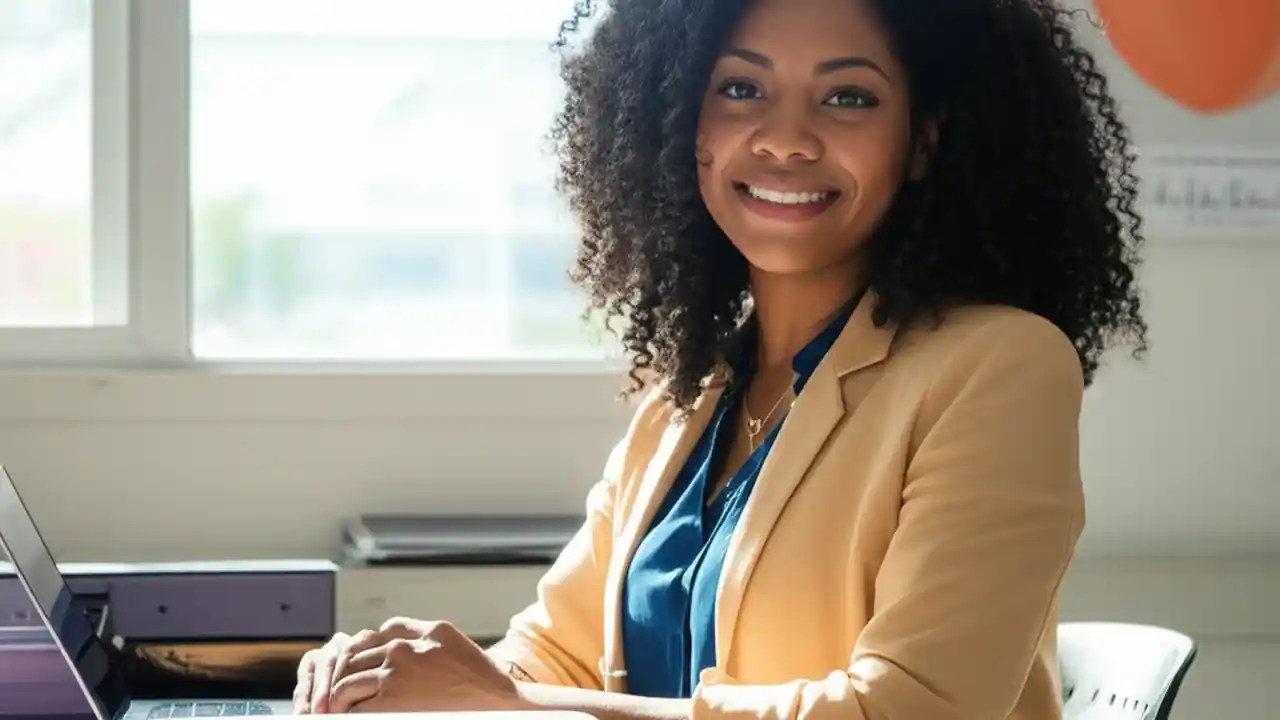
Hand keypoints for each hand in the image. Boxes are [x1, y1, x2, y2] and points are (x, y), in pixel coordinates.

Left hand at [294, 617, 526, 714]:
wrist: (497, 701)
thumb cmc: (474, 673)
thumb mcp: (446, 637)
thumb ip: (414, 629)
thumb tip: (382, 629)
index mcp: (413, 633)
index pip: (366, 639)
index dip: (351, 656)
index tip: (346, 672)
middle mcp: (402, 649)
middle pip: (351, 658)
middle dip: (336, 677)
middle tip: (327, 694)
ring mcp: (396, 675)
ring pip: (347, 682)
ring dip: (335, 697)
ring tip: (330, 710)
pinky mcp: (393, 702)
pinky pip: (356, 706)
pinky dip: (345, 712)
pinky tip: (345, 717)